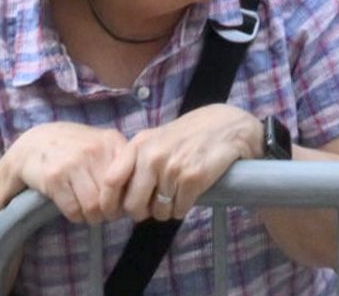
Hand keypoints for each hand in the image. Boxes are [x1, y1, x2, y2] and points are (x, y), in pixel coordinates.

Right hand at [3, 121, 143, 227]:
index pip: (131, 179)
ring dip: (93, 217)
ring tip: (90, 214)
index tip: (122, 204)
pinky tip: (75, 210)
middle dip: (110, 212)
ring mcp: (73, 164)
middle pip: (113, 197)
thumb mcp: (101, 146)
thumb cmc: (75, 148)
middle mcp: (94, 151)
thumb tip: (138, 196)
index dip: (128, 198)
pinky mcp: (55, 178)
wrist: (34, 143)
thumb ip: (120, 165)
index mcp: (112, 142)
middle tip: (105, 213)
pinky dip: (76, 217)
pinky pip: (73, 210)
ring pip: (94, 207)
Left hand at [117, 104, 271, 214]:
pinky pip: (178, 210)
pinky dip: (182, 208)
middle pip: (132, 205)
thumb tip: (118, 197)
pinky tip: (189, 195)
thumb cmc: (189, 135)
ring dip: (166, 211)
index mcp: (139, 145)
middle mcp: (153, 156)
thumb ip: (136, 162)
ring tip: (176, 195)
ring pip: (158, 211)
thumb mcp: (156, 139)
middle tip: (153, 206)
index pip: (111, 181)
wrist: (228, 126)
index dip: (110, 202)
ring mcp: (172, 167)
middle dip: (142, 212)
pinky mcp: (193, 178)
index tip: (115, 212)